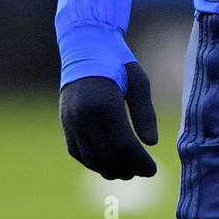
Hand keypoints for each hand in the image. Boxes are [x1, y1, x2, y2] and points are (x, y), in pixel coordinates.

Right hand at [59, 60, 158, 179]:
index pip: (123, 145)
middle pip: (107, 157)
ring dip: (111, 170)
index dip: (139, 162)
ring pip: (91, 159)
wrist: (84, 46)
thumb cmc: (117, 60)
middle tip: (144, 172)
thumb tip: (151, 144)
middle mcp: (84, 116)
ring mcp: (70, 121)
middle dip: (127, 169)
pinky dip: (94, 162)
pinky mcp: (65, 123)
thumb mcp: (138, 80)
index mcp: (104, 104)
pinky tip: (110, 163)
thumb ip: (145, 113)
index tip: (153, 169)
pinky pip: (78, 153)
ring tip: (129, 171)